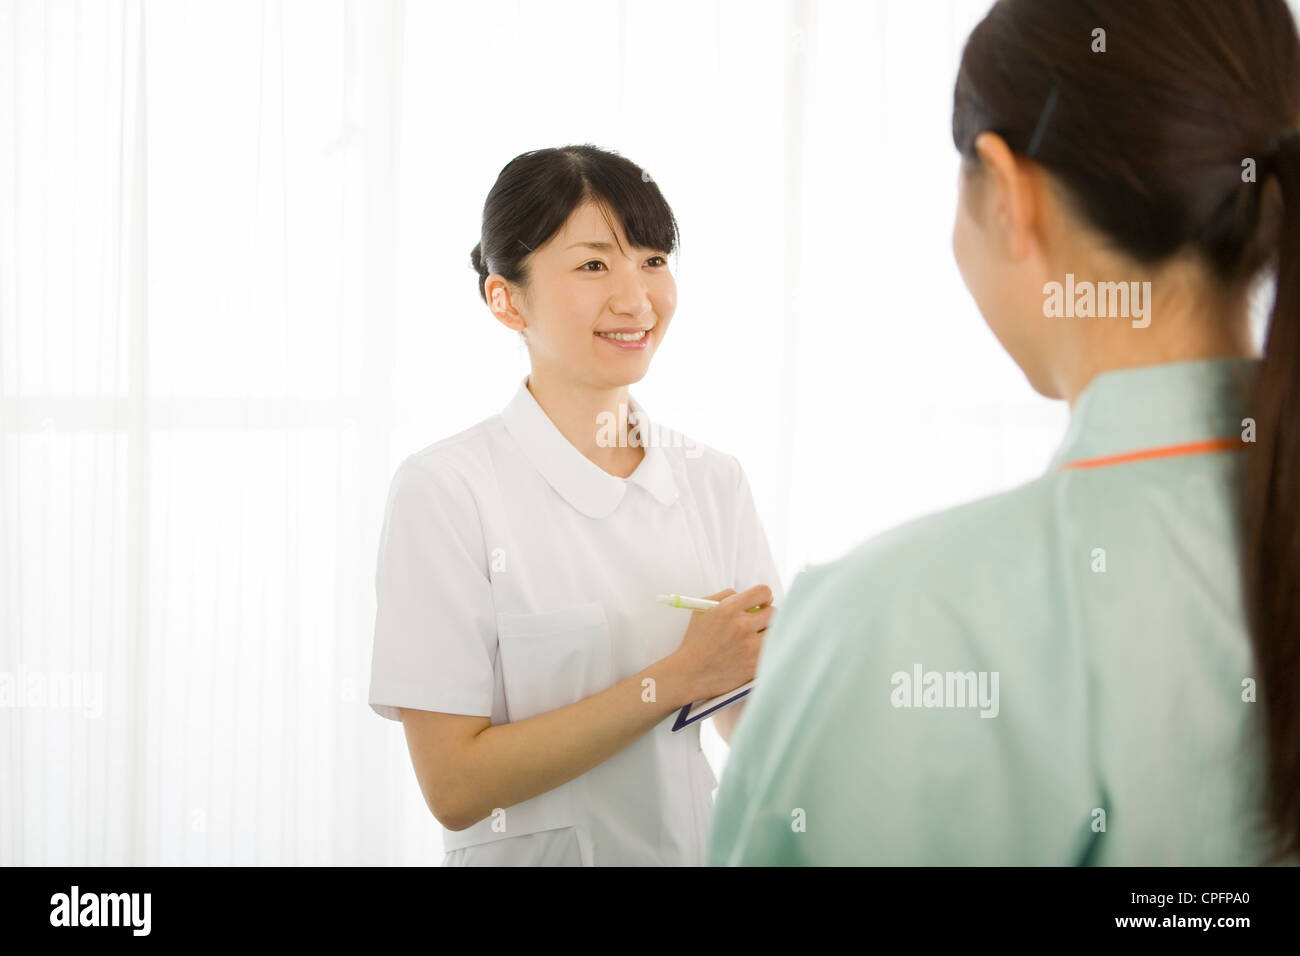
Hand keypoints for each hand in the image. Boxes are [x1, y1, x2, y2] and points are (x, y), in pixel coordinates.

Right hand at [671, 585, 774, 702]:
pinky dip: (765, 651)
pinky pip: (772, 651)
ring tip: (756, 639)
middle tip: (759, 623)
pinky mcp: (755, 665)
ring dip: (767, 634)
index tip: (762, 603)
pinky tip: (754, 653)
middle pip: (774, 613)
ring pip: (775, 632)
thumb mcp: (702, 609)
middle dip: (766, 616)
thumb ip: (724, 596)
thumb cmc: (695, 641)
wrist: (690, 673)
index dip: (765, 597)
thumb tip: (744, 595)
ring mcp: (750, 647)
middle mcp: (741, 626)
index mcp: (729, 609)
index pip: (763, 592)